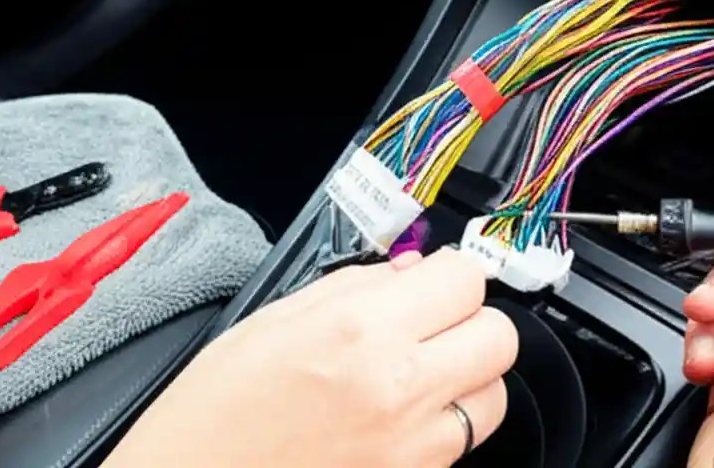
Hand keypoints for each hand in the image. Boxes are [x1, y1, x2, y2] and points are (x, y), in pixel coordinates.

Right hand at [104, 248, 517, 466]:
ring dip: (468, 377)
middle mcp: (398, 387)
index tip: (435, 280)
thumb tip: (412, 270)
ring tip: (420, 376)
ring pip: (495, 393)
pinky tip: (402, 417)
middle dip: (471, 321)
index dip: (452, 274)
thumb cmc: (214, 412)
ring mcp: (412, 444)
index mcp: (359, 330)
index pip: (466, 278)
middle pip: (499, 335)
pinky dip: (447, 423)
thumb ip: (359, 287)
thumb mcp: (274, 319)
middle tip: (433, 324)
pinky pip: (466, 442)